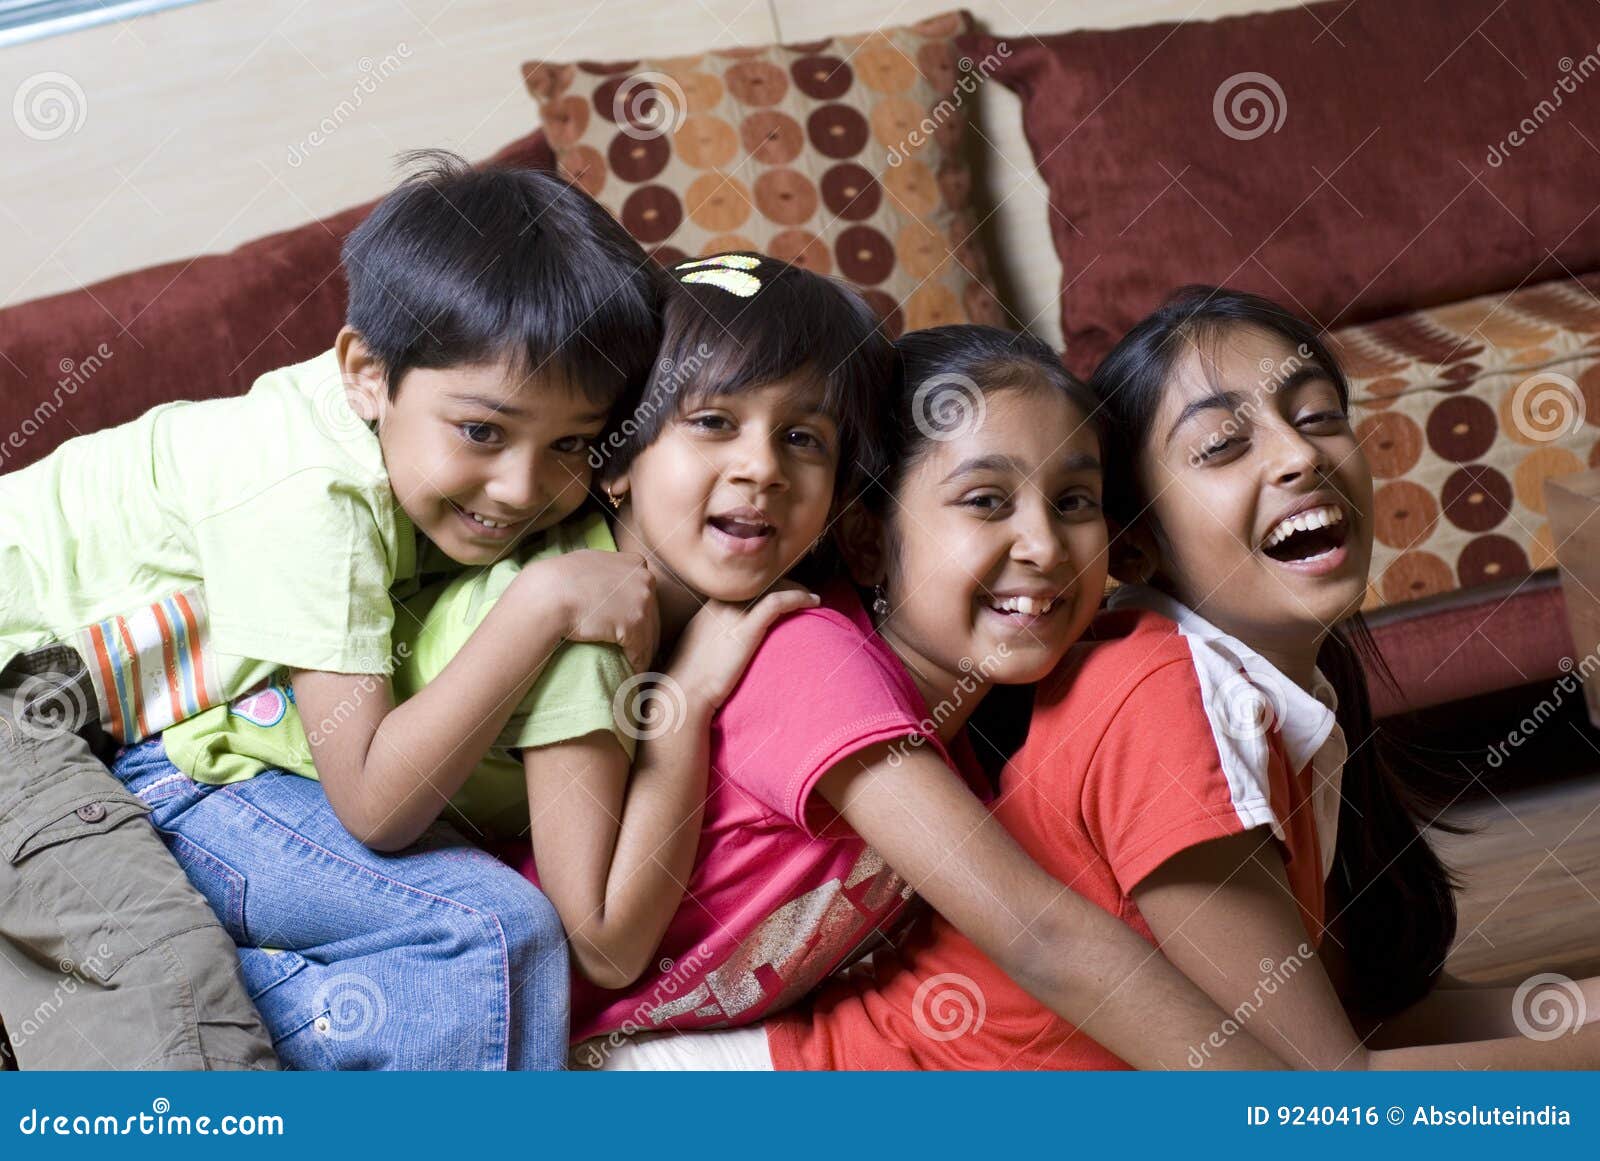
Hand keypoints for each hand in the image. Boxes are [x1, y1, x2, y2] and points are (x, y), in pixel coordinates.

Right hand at [517, 549, 658, 672]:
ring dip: (643, 654)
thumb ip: (608, 570)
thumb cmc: (560, 579)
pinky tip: (632, 675)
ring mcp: (642, 601)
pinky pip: (641, 651)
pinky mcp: (635, 624)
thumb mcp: (591, 562)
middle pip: (651, 615)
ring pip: (649, 635)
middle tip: (638, 653)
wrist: (549, 594)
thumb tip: (608, 581)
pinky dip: (637, 665)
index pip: (644, 594)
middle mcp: (645, 579)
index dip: (638, 613)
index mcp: (635, 563)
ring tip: (636, 669)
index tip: (631, 628)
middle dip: (645, 635)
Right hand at [668, 583, 819, 708]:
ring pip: (771, 586)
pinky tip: (814, 601)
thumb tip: (727, 640)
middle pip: (759, 581)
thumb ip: (712, 633)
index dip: (767, 584)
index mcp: (710, 605)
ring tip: (811, 597)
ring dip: (795, 588)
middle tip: (801, 592)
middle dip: (783, 583)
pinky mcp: (746, 628)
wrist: (684, 691)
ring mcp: (733, 613)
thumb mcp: (698, 645)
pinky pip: (777, 602)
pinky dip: (798, 597)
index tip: (782, 590)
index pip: (744, 584)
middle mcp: (721, 602)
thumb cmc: (690, 677)